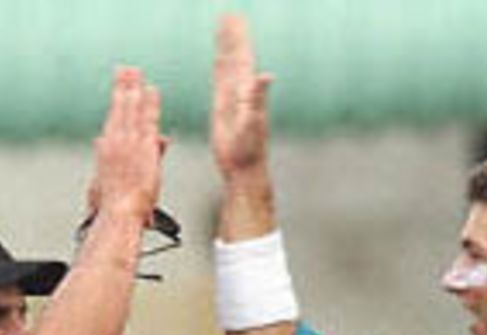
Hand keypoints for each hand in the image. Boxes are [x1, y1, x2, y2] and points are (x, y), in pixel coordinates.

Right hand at [90, 66, 163, 225]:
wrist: (118, 216)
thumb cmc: (111, 209)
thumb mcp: (101, 183)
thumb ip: (105, 160)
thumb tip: (99, 141)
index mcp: (105, 151)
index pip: (113, 121)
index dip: (117, 103)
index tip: (119, 89)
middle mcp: (114, 143)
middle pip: (119, 109)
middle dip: (122, 87)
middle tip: (125, 69)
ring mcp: (128, 144)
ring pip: (131, 110)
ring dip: (134, 89)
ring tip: (136, 72)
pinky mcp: (142, 148)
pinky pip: (147, 120)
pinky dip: (148, 104)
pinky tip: (151, 90)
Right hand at [211, 14, 273, 181]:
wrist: (244, 168)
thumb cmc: (250, 150)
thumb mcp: (253, 122)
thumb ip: (258, 98)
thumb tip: (266, 75)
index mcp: (248, 90)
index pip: (242, 57)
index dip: (237, 37)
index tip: (233, 17)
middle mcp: (242, 90)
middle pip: (236, 55)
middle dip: (232, 34)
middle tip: (229, 13)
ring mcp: (233, 97)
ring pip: (228, 64)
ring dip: (226, 44)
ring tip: (224, 24)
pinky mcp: (224, 106)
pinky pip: (221, 79)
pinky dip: (220, 64)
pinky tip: (220, 56)